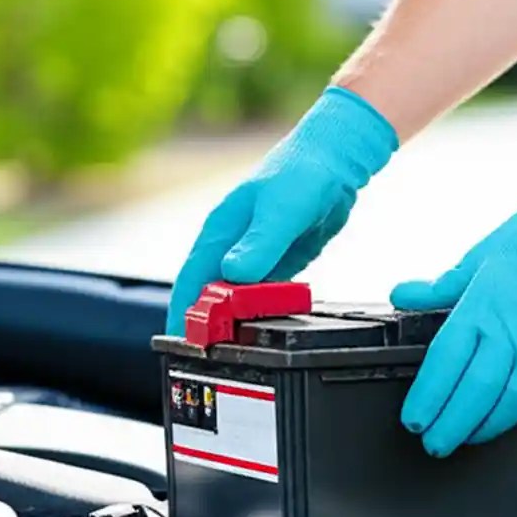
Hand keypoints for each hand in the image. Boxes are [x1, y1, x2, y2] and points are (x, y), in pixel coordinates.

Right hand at [166, 87, 396, 334]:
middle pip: (210, 295)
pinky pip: (263, 295)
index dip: (183, 314)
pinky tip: (270, 327)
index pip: (191, 280)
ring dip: (237, 322)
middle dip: (208, 325)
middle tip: (216, 356)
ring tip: (241, 349)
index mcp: (219, 232)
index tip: (182, 344)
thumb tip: (232, 275)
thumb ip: (259, 244)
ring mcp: (253, 256)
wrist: (334, 161)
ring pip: (237, 298)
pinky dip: (263, 312)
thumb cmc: (301, 173)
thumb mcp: (280, 211)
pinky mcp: (276, 262)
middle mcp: (230, 247)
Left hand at [391, 138, 516, 456]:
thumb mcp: (475, 259)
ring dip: (485, 428)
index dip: (427, 398)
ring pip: (511, 402)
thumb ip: (436, 289)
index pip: (446, 363)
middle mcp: (514, 330)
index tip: (413, 419)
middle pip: (476, 391)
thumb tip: (401, 295)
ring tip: (464, 439)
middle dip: (451, 424)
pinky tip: (502, 422)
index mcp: (483, 306)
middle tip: (433, 443)